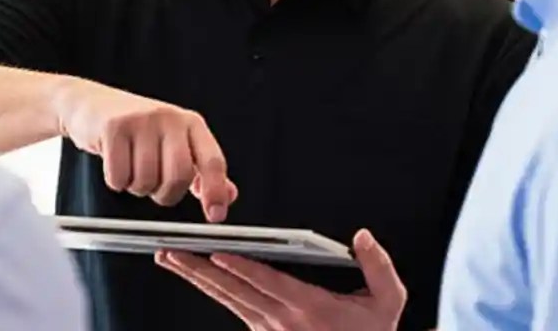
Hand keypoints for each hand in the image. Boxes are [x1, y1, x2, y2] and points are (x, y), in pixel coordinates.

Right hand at [53, 77, 237, 220]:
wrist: (90, 104)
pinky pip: (119, 177)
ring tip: (132, 168)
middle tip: (155, 188)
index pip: (212, 161)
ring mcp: (141, 121)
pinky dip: (116, 181)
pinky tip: (115, 163)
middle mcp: (169, 118)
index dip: (216, 191)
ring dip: (137, 187)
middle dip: (165, 194)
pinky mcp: (113, 128)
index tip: (215, 215)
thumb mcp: (174, 143)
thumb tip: (228, 195)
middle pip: (178, 176)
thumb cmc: (137, 129)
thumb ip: (200, 171)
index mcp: (190, 123)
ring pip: (146, 181)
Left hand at [156, 229, 405, 329]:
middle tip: (169, 252)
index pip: (266, 283)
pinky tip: (197, 276)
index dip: (240, 267)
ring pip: (227, 300)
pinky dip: (214, 291)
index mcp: (309, 308)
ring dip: (197, 279)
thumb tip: (362, 237)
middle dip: (197, 270)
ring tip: (170, 258)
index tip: (216, 254)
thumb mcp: (388, 302)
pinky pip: (235, 309)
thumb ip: (378, 266)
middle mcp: (282, 321)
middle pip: (233, 291)